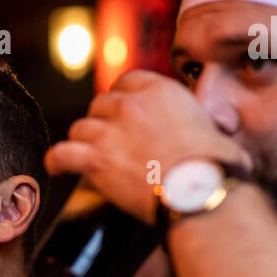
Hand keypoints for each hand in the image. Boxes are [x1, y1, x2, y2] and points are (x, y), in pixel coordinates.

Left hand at [44, 70, 252, 223]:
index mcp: (160, 91)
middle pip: (101, 105)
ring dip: (84, 142)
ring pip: (80, 128)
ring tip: (91, 158)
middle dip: (103, 122)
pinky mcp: (96, 159)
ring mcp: (110, 131)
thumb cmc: (217, 168)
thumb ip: (204, 122)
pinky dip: (57, 161)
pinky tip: (57, 166)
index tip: (124, 113)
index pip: (126, 82)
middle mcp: (131, 105)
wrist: (202, 193)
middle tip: (112, 142)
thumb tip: (218, 129)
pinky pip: (62, 154)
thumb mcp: (218, 131)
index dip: (122, 99)